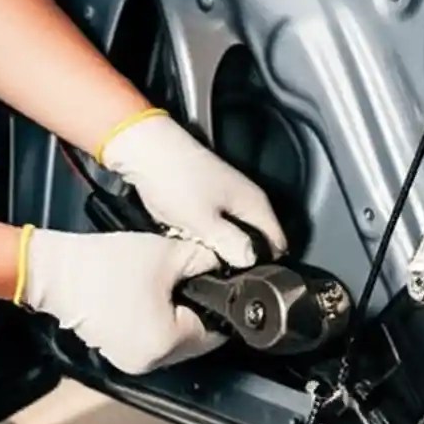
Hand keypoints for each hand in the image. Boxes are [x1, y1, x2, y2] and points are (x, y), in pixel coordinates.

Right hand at [23, 228, 226, 374]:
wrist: (53, 270)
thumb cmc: (102, 264)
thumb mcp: (169, 254)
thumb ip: (207, 261)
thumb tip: (226, 266)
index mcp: (166, 343)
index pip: (216, 332)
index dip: (220, 307)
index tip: (219, 289)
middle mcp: (150, 361)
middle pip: (195, 341)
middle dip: (197, 313)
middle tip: (189, 284)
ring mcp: (131, 361)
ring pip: (173, 342)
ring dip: (176, 319)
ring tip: (165, 290)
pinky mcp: (117, 353)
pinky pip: (150, 341)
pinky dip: (155, 323)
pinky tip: (146, 300)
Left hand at [101, 114, 287, 267]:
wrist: (145, 149)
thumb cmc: (174, 178)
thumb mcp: (202, 220)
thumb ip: (230, 243)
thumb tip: (250, 261)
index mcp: (255, 203)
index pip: (278, 244)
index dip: (265, 264)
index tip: (244, 273)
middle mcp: (247, 199)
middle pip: (254, 241)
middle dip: (236, 255)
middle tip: (211, 258)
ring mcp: (227, 196)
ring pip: (232, 235)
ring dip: (215, 244)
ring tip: (193, 240)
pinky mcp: (208, 197)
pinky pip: (213, 226)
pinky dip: (200, 232)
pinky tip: (184, 230)